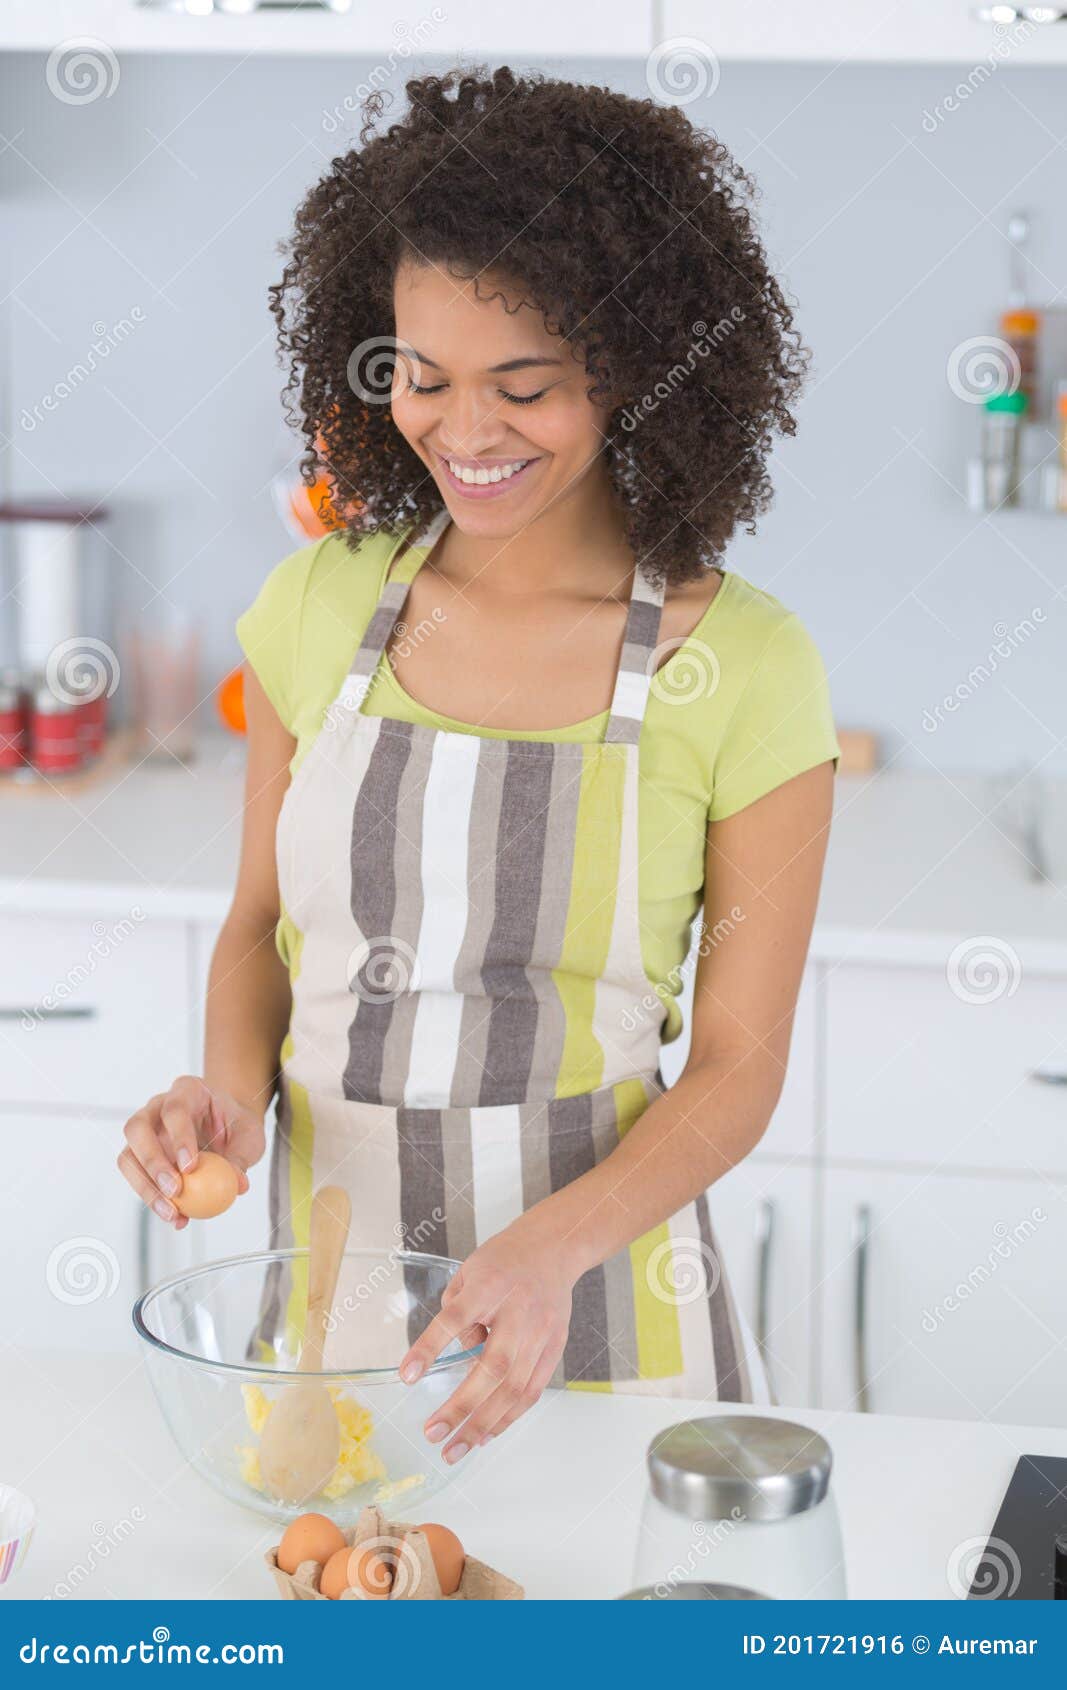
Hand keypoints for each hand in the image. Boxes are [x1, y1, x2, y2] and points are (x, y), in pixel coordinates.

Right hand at [117, 1075, 265, 1229]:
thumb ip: (242, 1157)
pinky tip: (176, 1217)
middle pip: (138, 1128)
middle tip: (175, 1190)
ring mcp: (144, 1132)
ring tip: (172, 1213)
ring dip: (146, 1188)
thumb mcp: (249, 1135)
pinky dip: (152, 1200)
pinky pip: (136, 1179)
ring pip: (128, 1156)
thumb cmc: (237, 1125)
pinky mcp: (139, 1156)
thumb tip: (237, 1184)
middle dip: (152, 1162)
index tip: (190, 1167)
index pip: (174, 1108)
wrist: (227, 1127)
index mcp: (187, 1090)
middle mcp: (157, 1107)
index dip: (179, 1137)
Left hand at [398, 1211, 580, 1461]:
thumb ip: (456, 1311)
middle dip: (461, 1406)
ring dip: (483, 1424)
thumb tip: (453, 1356)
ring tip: (455, 1448)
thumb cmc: (505, 1260)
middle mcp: (518, 1313)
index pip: (455, 1319)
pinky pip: (531, 1391)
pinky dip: (508, 1417)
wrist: (554, 1248)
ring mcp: (541, 1334)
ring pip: (514, 1388)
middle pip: (492, 1367)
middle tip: (432, 1433)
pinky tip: (486, 1434)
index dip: (430, 1348)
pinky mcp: (553, 1348)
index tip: (408, 1376)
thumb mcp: (469, 1272)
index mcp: (490, 1286)